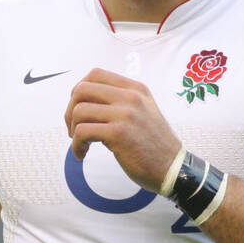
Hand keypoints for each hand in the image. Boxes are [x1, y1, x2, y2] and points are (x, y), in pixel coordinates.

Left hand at [64, 68, 181, 192]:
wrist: (173, 168)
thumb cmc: (155, 146)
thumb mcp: (144, 112)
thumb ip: (122, 102)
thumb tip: (88, 102)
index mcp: (135, 89)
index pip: (95, 74)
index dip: (79, 90)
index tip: (79, 109)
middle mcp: (130, 97)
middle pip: (82, 89)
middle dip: (70, 110)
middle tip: (73, 128)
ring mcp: (125, 114)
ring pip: (79, 110)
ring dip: (72, 129)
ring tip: (80, 143)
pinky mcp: (118, 134)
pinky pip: (82, 132)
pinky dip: (76, 145)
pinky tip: (82, 153)